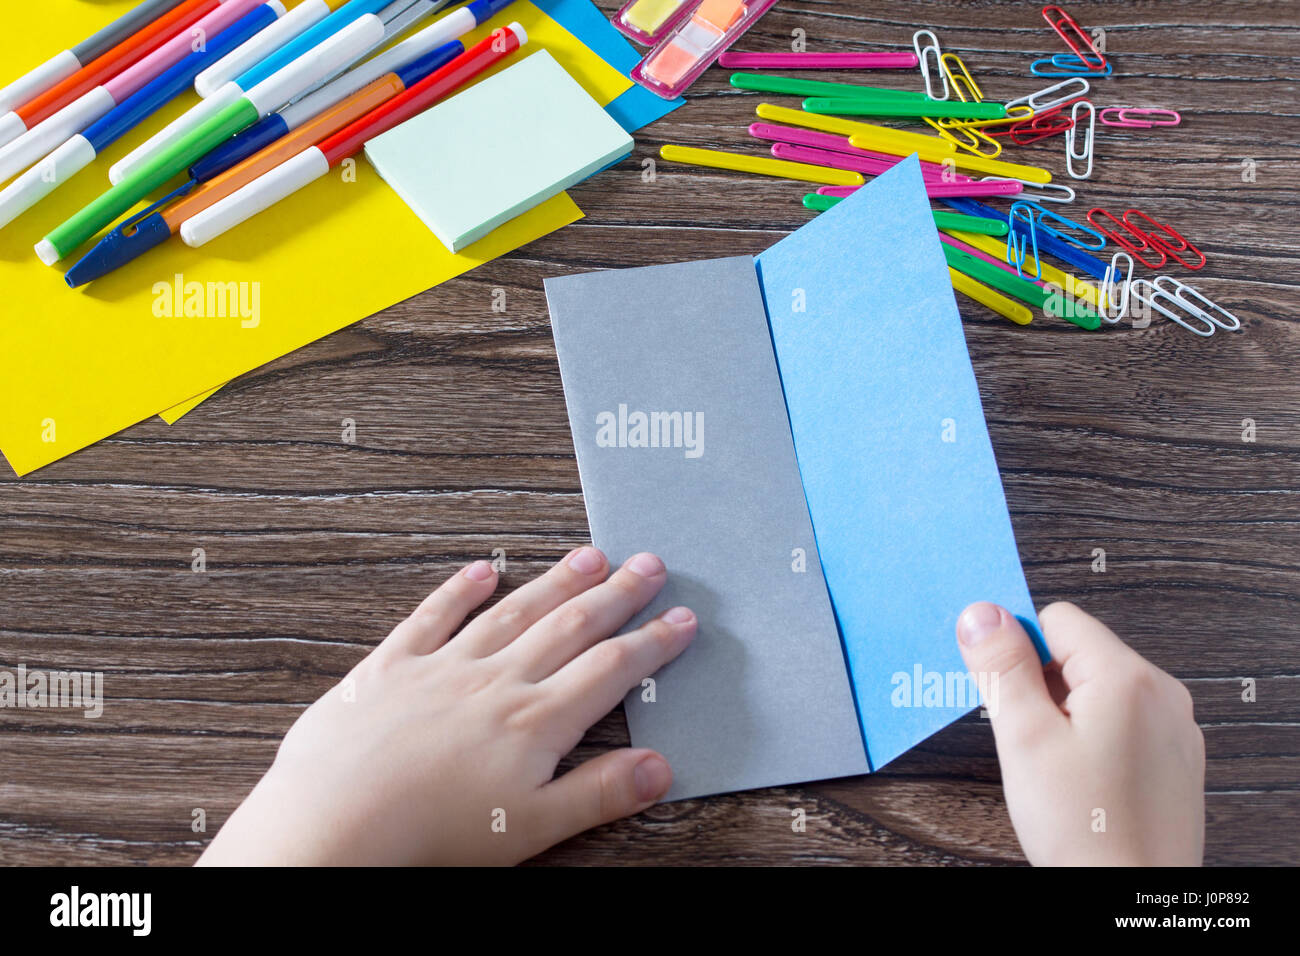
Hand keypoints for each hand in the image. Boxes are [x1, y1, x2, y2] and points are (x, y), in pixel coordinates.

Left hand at [197, 547, 695, 865]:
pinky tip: (483, 569)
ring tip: (589, 555)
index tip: (682, 619)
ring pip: (513, 612)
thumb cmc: (433, 836)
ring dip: (556, 581)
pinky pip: (433, 616)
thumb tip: (660, 767)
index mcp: (535, 722)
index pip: (611, 671)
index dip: (652, 643)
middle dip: (617, 594)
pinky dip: (460, 590)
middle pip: (571, 627)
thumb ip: (598, 793)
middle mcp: (496, 680)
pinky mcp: (392, 666)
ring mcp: (443, 666)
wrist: (337, 822)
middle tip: (650, 564)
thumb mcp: (531, 828)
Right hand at [955, 601, 1204, 865]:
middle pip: (1080, 655)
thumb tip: (982, 613)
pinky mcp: (1175, 762)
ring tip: (1054, 767)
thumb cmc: (1085, 831)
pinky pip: (1124, 724)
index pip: (1057, 618)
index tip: (1005, 688)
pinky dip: (1095, 740)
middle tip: (1027, 738)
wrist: (1130, 902)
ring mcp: (1175, 730)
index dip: (1019, 650)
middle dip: (1042, 686)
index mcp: (1128, 677)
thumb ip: (1003, 667)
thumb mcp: (1024, 738)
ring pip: (1100, 691)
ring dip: (1067, 714)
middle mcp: (1163, 694)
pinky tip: (1081, 782)